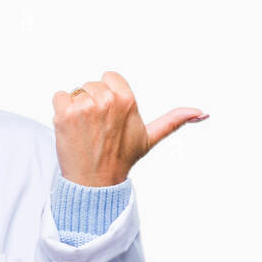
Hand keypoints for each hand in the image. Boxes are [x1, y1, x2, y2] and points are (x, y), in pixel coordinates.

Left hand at [51, 71, 206, 186]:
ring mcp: (84, 107)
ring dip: (75, 108)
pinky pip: (58, 97)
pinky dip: (60, 112)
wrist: (95, 183)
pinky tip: (71, 130)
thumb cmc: (122, 159)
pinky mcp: (64, 114)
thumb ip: (174, 121)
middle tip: (97, 129)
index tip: (109, 118)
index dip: (107, 96)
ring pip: (75, 92)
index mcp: (127, 100)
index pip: (109, 77)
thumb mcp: (150, 138)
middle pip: (91, 85)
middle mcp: (107, 100)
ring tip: (85, 132)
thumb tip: (202, 113)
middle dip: (91, 103)